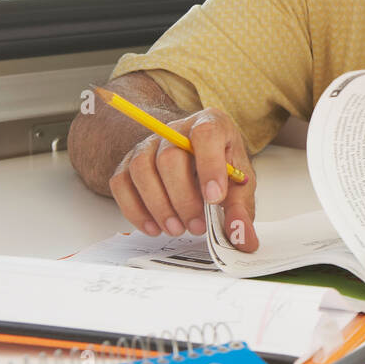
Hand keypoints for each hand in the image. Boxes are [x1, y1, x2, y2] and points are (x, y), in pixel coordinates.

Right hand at [108, 108, 258, 251]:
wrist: (195, 160)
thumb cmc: (221, 169)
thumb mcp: (240, 185)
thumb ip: (240, 209)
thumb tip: (243, 239)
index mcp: (211, 125)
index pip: (206, 134)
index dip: (209, 166)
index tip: (214, 198)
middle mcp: (176, 129)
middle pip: (169, 156)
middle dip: (183, 198)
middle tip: (197, 226)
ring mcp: (149, 144)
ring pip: (141, 168)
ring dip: (158, 205)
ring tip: (177, 228)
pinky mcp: (128, 163)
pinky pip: (121, 183)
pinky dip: (135, 209)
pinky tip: (154, 227)